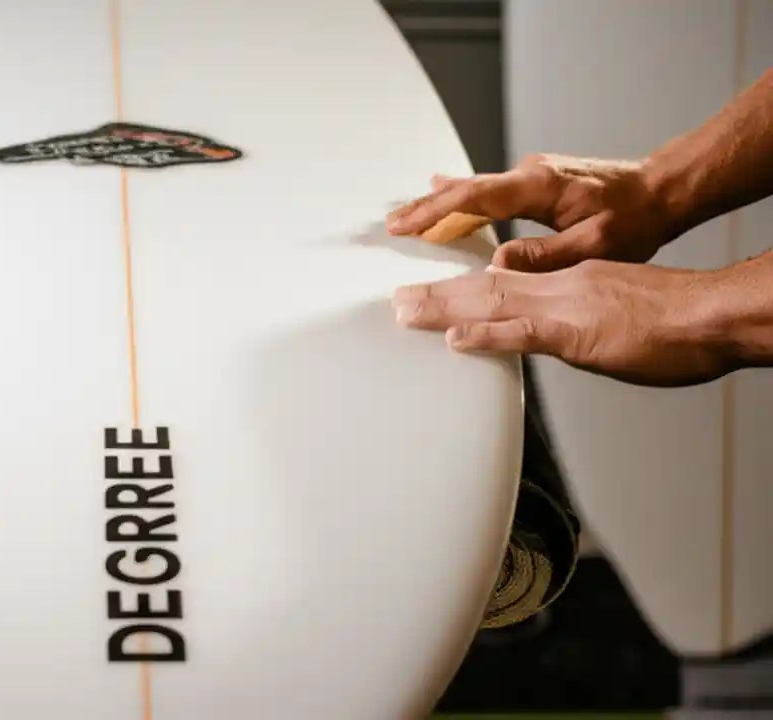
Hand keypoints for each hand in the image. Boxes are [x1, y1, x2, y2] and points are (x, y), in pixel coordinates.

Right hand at [386, 154, 678, 271]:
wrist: (662, 189)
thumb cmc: (636, 218)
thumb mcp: (595, 245)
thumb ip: (544, 255)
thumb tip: (497, 266)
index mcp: (538, 187)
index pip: (474, 197)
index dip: (436, 212)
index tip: (405, 226)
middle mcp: (530, 174)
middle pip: (465, 190)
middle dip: (425, 208)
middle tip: (392, 225)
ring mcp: (532, 176)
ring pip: (475, 190)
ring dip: (440, 205)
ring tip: (408, 218)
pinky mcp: (537, 183)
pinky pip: (489, 192)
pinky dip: (462, 199)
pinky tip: (445, 194)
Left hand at [391, 259, 746, 387]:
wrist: (712, 314)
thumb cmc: (677, 318)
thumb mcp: (616, 313)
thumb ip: (579, 321)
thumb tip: (556, 334)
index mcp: (570, 282)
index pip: (506, 282)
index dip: (465, 287)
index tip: (433, 291)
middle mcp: (560, 287)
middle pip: (486, 288)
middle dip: (439, 294)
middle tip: (397, 299)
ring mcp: (567, 307)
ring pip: (492, 302)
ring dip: (443, 307)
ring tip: (403, 310)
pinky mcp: (579, 333)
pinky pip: (524, 333)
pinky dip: (485, 335)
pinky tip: (453, 338)